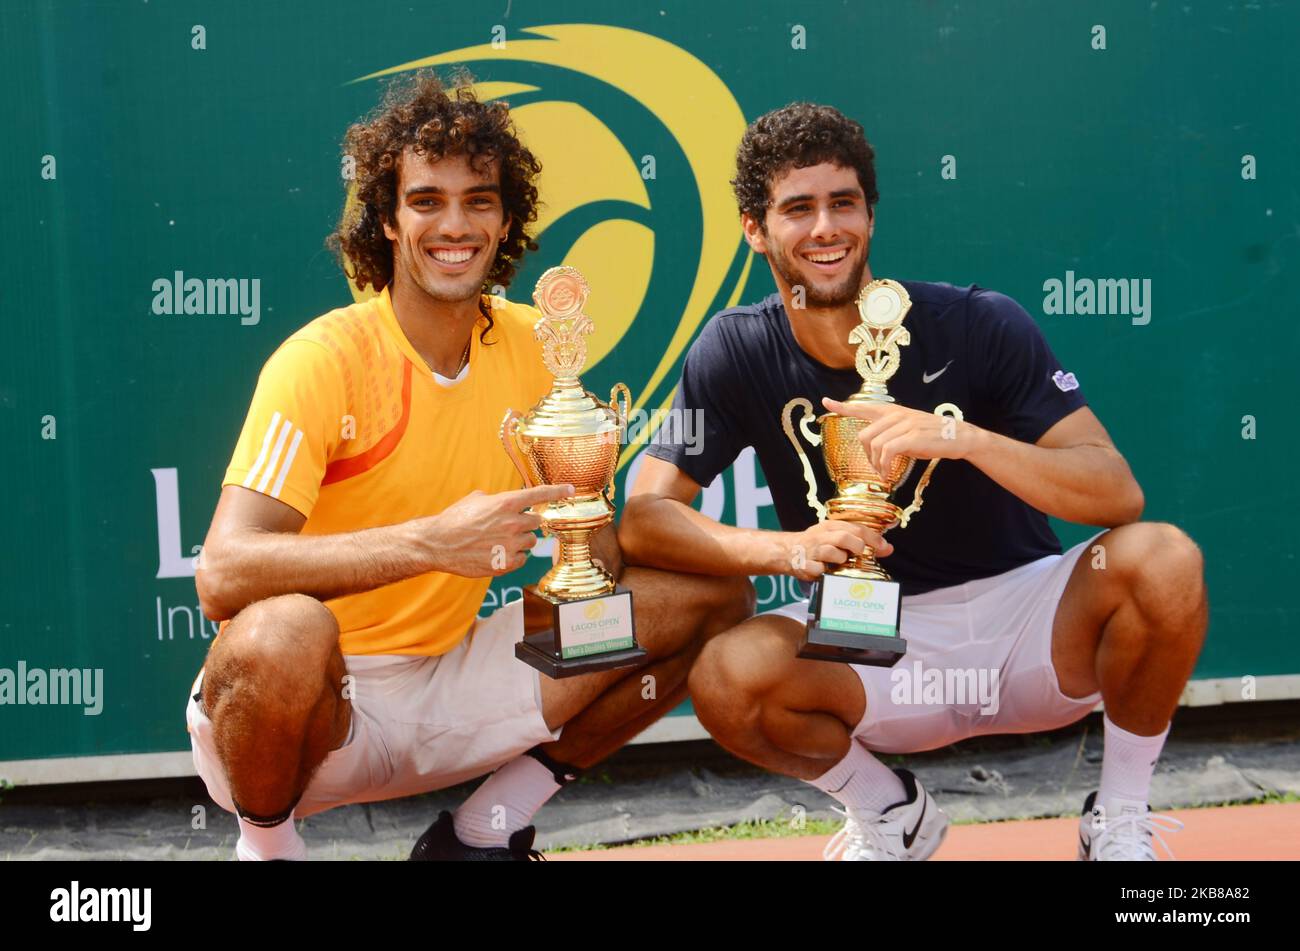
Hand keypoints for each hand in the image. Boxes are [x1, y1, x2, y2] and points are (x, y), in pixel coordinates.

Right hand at [421, 484, 574, 577]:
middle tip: (509, 527)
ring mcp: (511, 545)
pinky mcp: (507, 564)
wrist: (438, 544)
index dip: (558, 491)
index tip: (571, 490)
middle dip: (526, 524)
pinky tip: (496, 554)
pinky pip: (522, 559)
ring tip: (498, 542)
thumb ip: (496, 500)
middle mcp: (513, 523)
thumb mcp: (475, 500)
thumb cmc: (454, 519)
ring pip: (531, 542)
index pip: (539, 494)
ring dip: (520, 541)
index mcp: (506, 503)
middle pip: (537, 522)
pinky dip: (514, 557)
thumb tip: (500, 502)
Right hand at [782, 519, 893, 582]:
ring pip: (832, 553)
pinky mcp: (804, 565)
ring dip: (840, 559)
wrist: (786, 551)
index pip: (855, 528)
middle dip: (857, 547)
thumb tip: (887, 548)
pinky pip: (819, 570)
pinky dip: (824, 572)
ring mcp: (812, 550)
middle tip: (859, 554)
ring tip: (838, 562)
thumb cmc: (817, 545)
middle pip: (845, 538)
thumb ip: (860, 541)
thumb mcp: (835, 538)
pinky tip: (823, 571)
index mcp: (830, 527)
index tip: (883, 547)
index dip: (872, 538)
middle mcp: (821, 536)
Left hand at [821, 397, 976, 478]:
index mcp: (892, 411)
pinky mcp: (910, 437)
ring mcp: (903, 424)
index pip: (863, 406)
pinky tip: (889, 475)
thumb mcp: (908, 430)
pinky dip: (884, 467)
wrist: (957, 436)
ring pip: (874, 446)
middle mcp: (895, 415)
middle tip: (877, 469)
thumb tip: (876, 449)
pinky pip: (886, 453)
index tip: (826, 402)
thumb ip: (890, 433)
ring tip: (885, 474)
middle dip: (866, 457)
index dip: (842, 406)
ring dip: (876, 465)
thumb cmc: (931, 437)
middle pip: (864, 435)